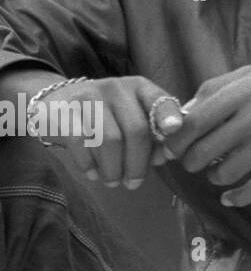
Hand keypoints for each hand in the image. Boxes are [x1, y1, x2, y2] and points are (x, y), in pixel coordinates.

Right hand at [34, 76, 182, 190]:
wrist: (57, 103)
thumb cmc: (106, 115)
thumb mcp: (131, 115)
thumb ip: (151, 133)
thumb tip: (163, 157)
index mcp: (139, 87)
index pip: (157, 99)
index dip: (168, 115)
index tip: (174, 130)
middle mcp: (116, 88)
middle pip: (135, 129)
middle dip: (138, 162)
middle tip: (134, 183)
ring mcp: (89, 98)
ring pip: (109, 140)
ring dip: (113, 167)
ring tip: (114, 181)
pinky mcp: (65, 112)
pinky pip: (81, 143)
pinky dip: (89, 163)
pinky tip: (93, 174)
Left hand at [165, 64, 250, 207]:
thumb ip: (216, 87)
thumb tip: (184, 113)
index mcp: (243, 90)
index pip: (193, 122)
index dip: (175, 140)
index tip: (173, 147)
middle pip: (203, 152)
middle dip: (192, 162)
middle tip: (196, 162)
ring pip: (225, 173)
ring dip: (215, 177)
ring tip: (221, 171)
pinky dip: (236, 197)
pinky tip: (231, 196)